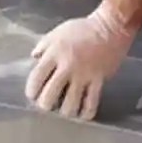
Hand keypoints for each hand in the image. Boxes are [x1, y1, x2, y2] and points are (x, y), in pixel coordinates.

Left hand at [25, 0, 135, 119]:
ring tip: (64, 110)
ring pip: (70, 104)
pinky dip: (86, 113)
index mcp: (54, 53)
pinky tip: (82, 115)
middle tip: (47, 105)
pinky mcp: (99, 80)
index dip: (31, 90)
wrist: (110, 27)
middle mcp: (67, 67)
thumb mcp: (57, 32)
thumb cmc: (82, 29)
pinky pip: (91, 103)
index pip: (37, 77)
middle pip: (50, 95)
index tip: (32, 95)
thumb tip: (33, 58)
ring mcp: (84, 75)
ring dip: (65, 111)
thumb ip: (43, 46)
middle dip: (45, 104)